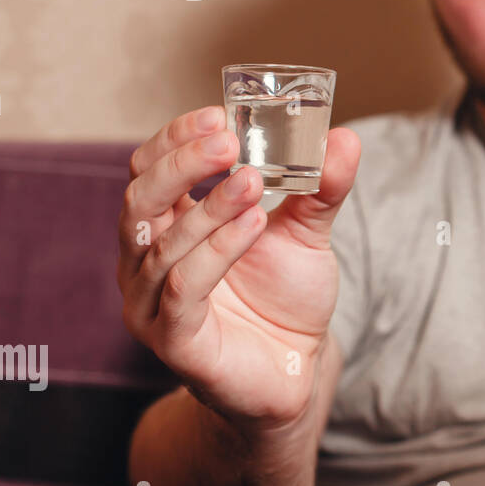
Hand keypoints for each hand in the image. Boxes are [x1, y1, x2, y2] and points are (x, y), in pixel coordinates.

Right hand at [117, 106, 360, 432]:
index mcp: (168, 224)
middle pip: (140, 198)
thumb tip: (345, 138)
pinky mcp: (173, 341)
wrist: (295, 370)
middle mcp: (146, 260)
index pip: (148, 169)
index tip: (219, 114)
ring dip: (210, 207)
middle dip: (183, 164)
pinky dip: (217, 251)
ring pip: (163, 244)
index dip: (177, 139)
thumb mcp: (308, 232)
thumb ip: (322, 187)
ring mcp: (152, 303)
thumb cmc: (286, 297)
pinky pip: (184, 289)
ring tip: (254, 181)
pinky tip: (254, 226)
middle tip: (229, 140)